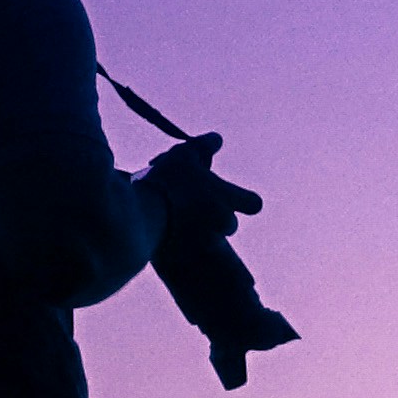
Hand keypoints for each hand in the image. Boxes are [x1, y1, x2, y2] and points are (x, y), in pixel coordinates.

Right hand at [140, 131, 260, 242]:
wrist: (144, 217)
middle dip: (215, 217)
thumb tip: (217, 139)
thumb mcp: (184, 155)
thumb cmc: (168, 182)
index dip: (245, 199)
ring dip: (200, 231)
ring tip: (176, 219)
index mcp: (226, 198)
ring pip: (211, 239)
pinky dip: (181, 244)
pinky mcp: (186, 257)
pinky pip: (190, 251)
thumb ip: (203, 147)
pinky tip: (163, 231)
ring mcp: (205, 243)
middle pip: (230, 223)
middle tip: (193, 204)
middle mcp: (221, 224)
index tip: (231, 194)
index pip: (254, 203)